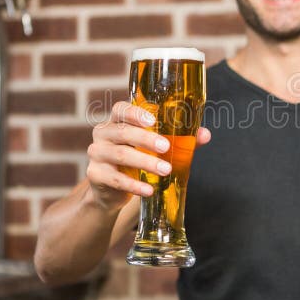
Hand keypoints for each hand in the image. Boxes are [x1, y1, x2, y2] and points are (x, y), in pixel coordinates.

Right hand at [86, 101, 210, 209]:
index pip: (120, 109)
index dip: (135, 113)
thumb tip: (205, 135)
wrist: (111, 189)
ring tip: (165, 170)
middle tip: (166, 147)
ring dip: (144, 162)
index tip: (152, 119)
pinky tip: (149, 190)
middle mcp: (103, 134)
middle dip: (146, 139)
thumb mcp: (153, 148)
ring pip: (120, 155)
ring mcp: (97, 154)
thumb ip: (179, 139)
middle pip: (122, 132)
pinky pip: (115, 179)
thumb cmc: (136, 160)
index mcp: (117, 122)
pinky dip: (134, 185)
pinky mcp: (95, 175)